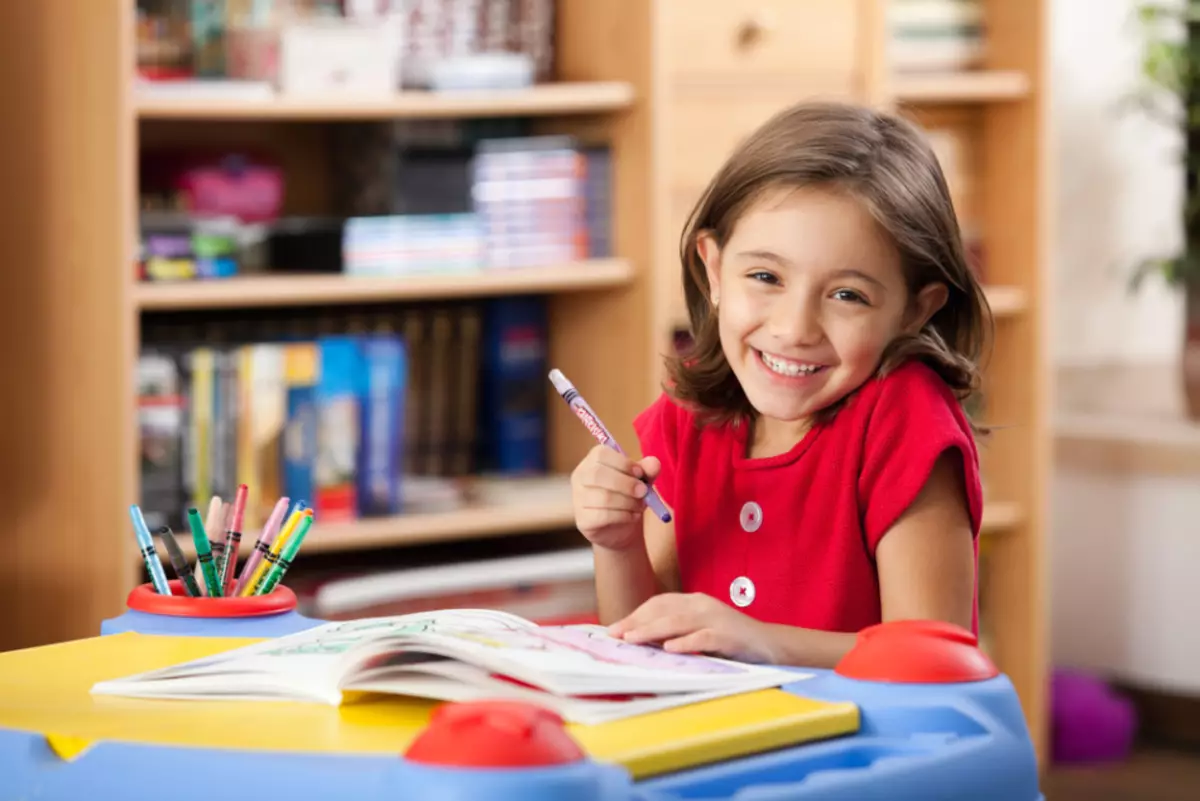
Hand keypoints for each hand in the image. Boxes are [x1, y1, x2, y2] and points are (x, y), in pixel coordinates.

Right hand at [571, 445, 659, 550]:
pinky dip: (623, 516)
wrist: (620, 527)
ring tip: (640, 505)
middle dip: (625, 483)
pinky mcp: (583, 520)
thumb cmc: (628, 495)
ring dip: (628, 502)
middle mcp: (580, 476)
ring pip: (603, 497)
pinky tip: (632, 516)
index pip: (601, 454)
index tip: (640, 473)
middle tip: (644, 491)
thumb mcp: (641, 480)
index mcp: (593, 460)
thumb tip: (654, 464)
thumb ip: (647, 470)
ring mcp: (578, 499)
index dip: (623, 463)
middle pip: (597, 474)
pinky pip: (603, 516)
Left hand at [607, 592, 777, 663]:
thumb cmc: (730, 642)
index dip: (636, 614)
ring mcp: (716, 618)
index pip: (659, 603)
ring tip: (632, 640)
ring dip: (652, 630)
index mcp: (694, 602)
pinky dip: (685, 643)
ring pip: (678, 621)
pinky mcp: (728, 635)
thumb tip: (641, 641)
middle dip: (637, 622)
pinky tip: (669, 649)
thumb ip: (676, 632)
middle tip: (616, 635)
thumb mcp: (699, 632)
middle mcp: (702, 605)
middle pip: (663, 609)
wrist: (770, 645)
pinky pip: (703, 637)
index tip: (615, 628)